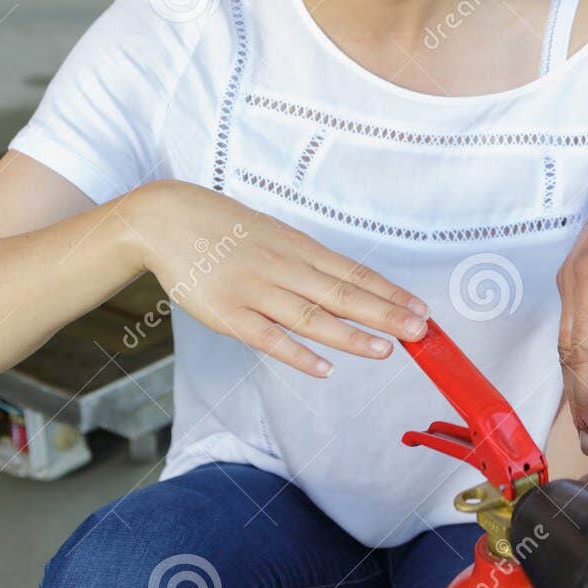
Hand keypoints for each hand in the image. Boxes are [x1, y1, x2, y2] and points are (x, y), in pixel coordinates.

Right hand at [122, 179, 428, 377]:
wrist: (165, 219)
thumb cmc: (225, 229)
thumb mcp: (274, 236)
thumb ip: (306, 262)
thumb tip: (348, 286)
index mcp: (299, 248)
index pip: (355, 274)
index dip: (390, 293)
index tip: (422, 310)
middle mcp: (284, 267)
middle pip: (343, 294)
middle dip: (386, 314)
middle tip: (421, 331)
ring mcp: (255, 290)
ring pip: (312, 317)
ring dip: (351, 335)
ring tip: (387, 350)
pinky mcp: (226, 313)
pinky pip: (267, 337)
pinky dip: (297, 353)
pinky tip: (324, 368)